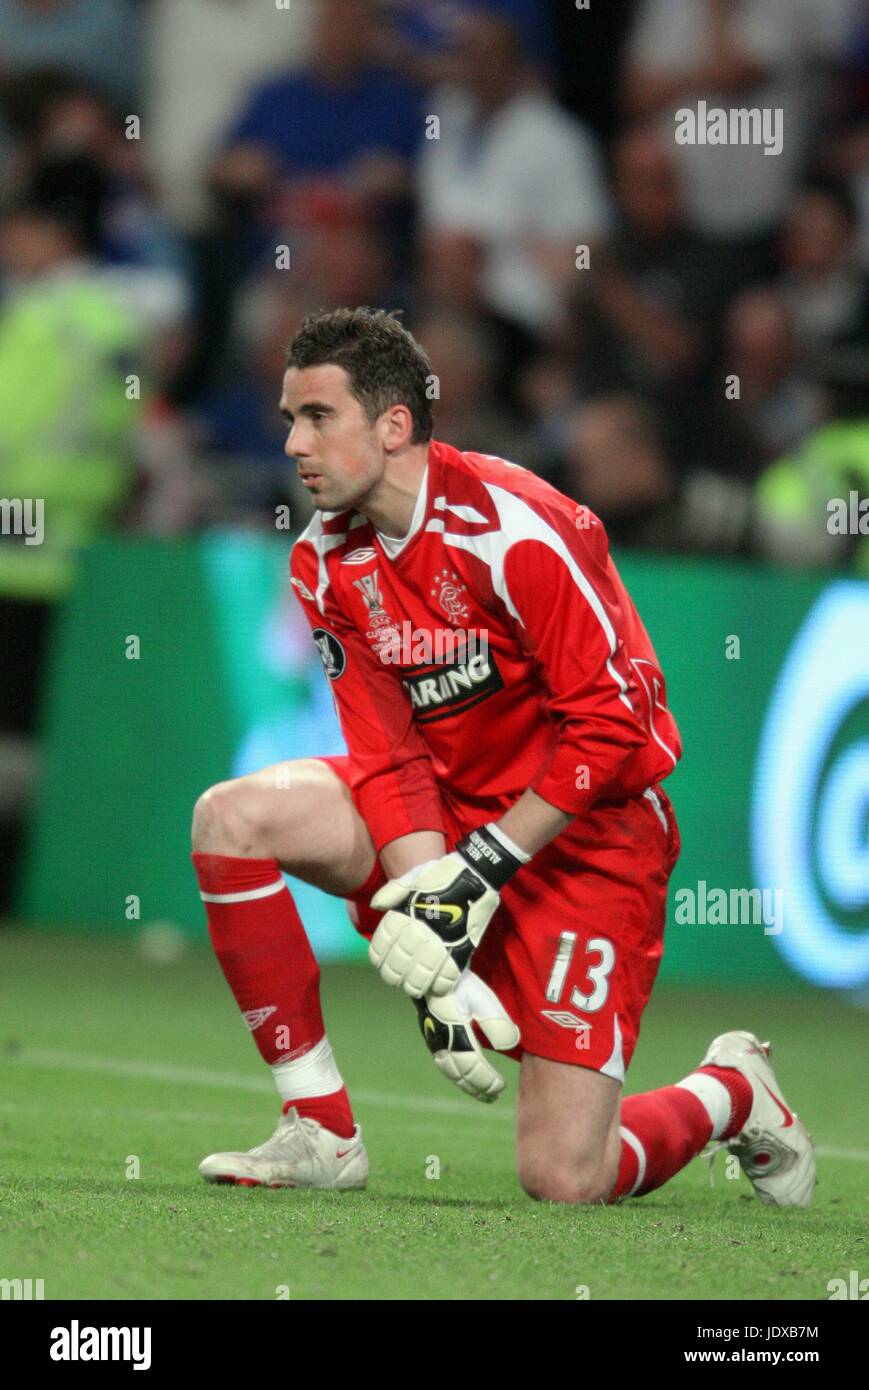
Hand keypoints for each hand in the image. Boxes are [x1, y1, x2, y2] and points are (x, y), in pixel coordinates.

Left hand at [368, 851, 499, 996]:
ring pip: (421, 974)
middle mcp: (421, 929)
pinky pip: (448, 975)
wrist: (478, 873)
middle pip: (399, 962)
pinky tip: (434, 986)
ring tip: (412, 987)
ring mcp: (442, 941)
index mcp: (406, 912)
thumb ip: (393, 891)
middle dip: (393, 975)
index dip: (378, 957)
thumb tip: (376, 905)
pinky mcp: (463, 948)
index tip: (380, 963)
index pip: (384, 942)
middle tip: (395, 979)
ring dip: (414, 985)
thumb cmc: (444, 874)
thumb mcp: (415, 876)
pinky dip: (440, 985)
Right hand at [415, 970, 519, 1101]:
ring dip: (466, 1084)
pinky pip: (443, 1063)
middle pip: (461, 1074)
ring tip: (481, 1092)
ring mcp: (434, 1040)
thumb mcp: (484, 1000)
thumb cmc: (462, 984)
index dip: (487, 1081)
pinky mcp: (431, 1036)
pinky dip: (456, 1074)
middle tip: (494, 1096)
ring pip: (450, 1071)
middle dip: (478, 1087)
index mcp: (457, 1036)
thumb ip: (498, 1023)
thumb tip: (513, 1042)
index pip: (474, 1068)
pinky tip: (463, 1074)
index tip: (501, 1086)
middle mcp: (443, 1043)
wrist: (435, 972)